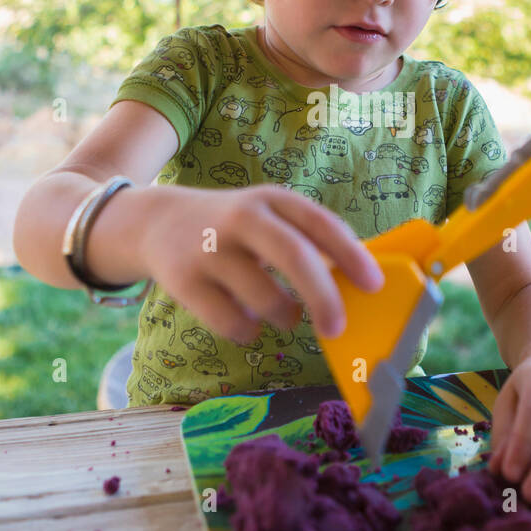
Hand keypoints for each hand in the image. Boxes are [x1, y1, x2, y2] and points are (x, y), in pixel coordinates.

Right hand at [137, 184, 383, 343]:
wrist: (158, 223)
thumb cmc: (233, 228)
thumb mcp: (269, 217)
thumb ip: (309, 241)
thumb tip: (361, 282)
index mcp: (272, 200)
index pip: (319, 223)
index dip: (350, 254)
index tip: (373, 285)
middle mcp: (242, 218)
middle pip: (294, 256)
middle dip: (324, 297)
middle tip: (337, 328)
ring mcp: (210, 249)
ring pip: (265, 299)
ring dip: (284, 316)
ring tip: (283, 313)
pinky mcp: (184, 282)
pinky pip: (232, 323)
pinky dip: (248, 331)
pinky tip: (246, 318)